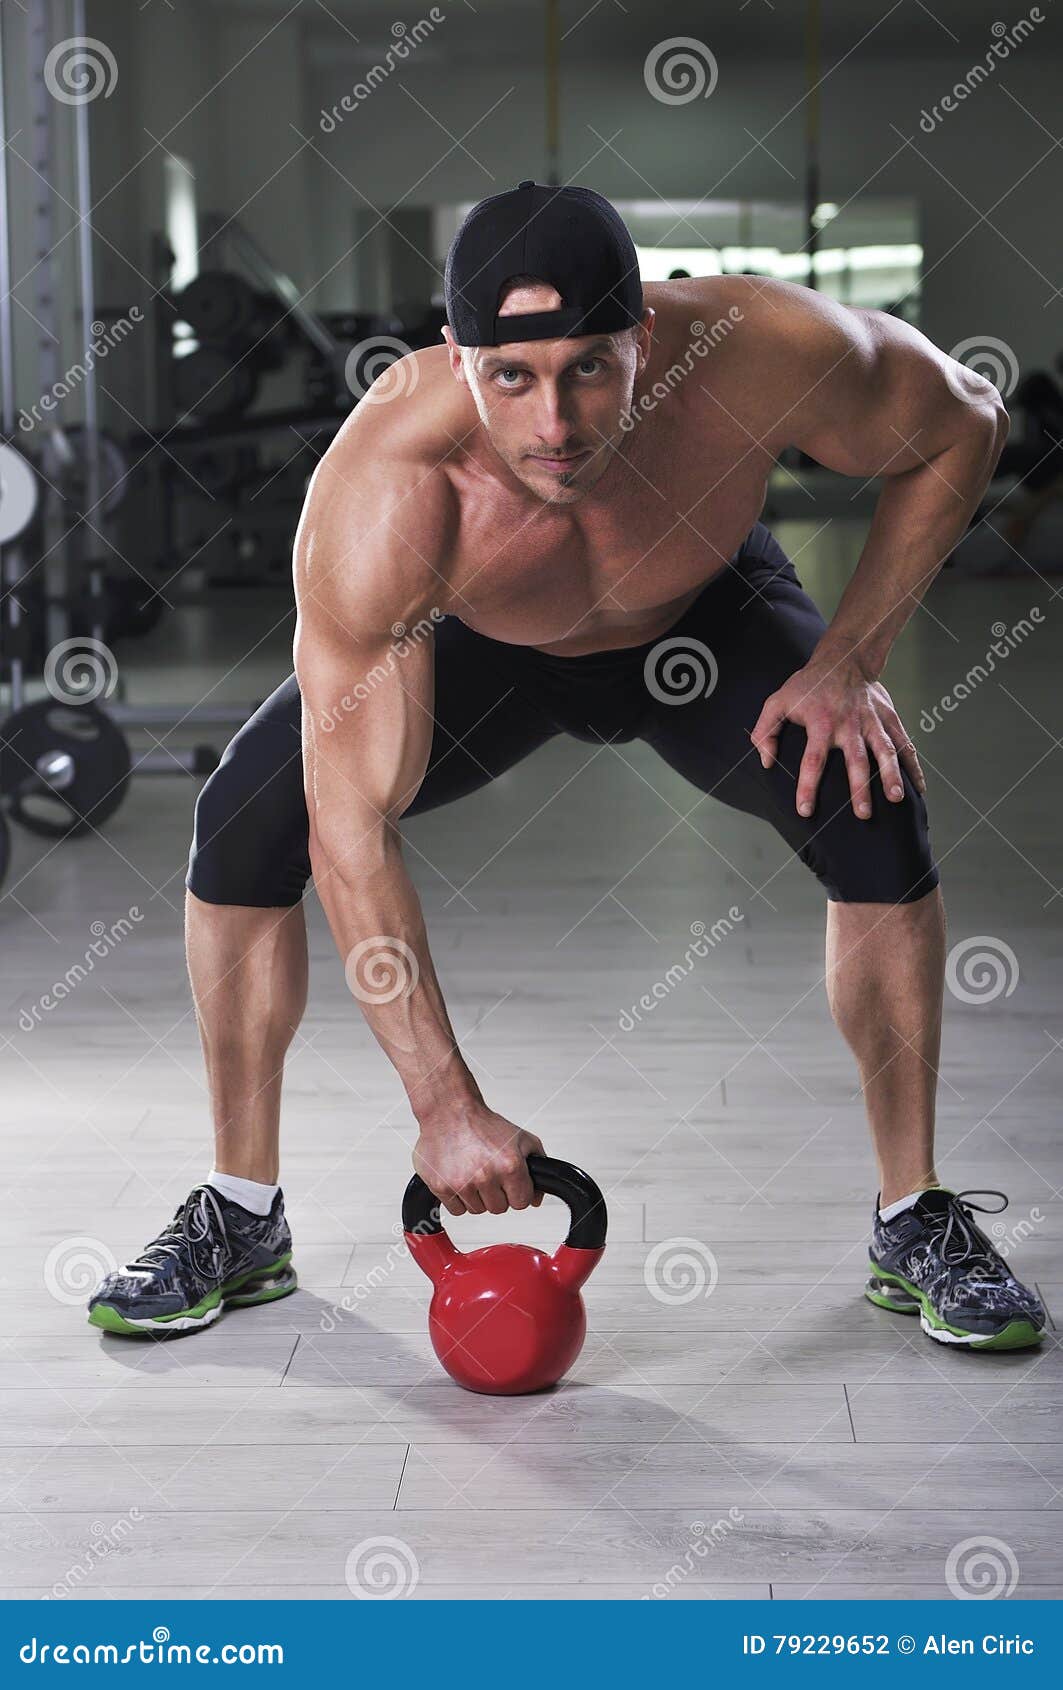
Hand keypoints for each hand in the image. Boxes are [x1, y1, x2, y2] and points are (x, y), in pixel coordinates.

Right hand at [413, 1104, 545, 1216]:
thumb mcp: (521, 1139)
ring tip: (473, 1172)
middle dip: (497, 1194)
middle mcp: (486, 1175)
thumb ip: (538, 1167)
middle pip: (499, 1208)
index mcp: (509, 1165)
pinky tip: (459, 1178)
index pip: (522, 1202)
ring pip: (477, 1210)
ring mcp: (462, 1183)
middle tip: (489, 1173)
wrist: (450, 1111)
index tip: (509, 1183)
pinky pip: (457, 1210)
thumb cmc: (482, 1124)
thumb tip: (536, 1198)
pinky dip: (458, 1199)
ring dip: (477, 1196)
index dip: (517, 1192)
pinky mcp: (441, 1186)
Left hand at [750, 651, 925, 820]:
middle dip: (860, 788)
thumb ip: (766, 731)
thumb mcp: (778, 701)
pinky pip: (904, 744)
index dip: (808, 786)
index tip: (806, 810)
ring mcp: (873, 722)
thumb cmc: (808, 685)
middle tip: (863, 814)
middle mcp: (849, 724)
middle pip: (856, 760)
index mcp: (821, 723)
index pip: (813, 759)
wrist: (845, 657)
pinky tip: (918, 789)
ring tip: (896, 799)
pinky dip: (913, 766)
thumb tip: (766, 762)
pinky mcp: (890, 719)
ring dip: (891, 775)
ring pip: (885, 751)